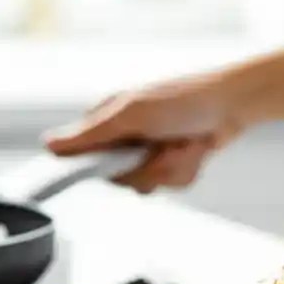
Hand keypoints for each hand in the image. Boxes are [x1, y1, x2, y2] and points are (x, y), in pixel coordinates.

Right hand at [43, 71, 250, 192]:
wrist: (235, 102)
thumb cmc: (184, 99)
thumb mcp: (132, 115)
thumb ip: (91, 134)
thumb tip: (48, 145)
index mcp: (106, 120)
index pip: (83, 159)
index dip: (98, 169)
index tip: (115, 166)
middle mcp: (124, 137)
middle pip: (119, 179)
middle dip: (147, 169)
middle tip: (163, 146)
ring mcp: (148, 150)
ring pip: (148, 184)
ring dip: (172, 168)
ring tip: (185, 145)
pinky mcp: (170, 160)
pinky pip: (170, 182)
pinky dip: (186, 170)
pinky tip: (196, 149)